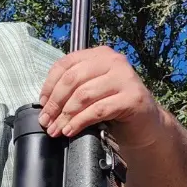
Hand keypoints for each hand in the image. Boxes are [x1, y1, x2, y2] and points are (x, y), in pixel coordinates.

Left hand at [38, 46, 164, 148]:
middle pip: (72, 79)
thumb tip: (45, 104)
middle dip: (54, 103)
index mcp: (99, 55)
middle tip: (46, 121)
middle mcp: (113, 61)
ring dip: (65, 116)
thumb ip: (72, 90)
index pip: (66, 64)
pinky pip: (98, 110)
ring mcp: (125, 78)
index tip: (42, 104)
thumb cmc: (113, 107)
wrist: (144, 124)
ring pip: (84, 95)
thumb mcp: (91, 93)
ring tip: (56, 129)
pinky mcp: (132, 98)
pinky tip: (71, 130)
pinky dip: (80, 122)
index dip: (49, 85)